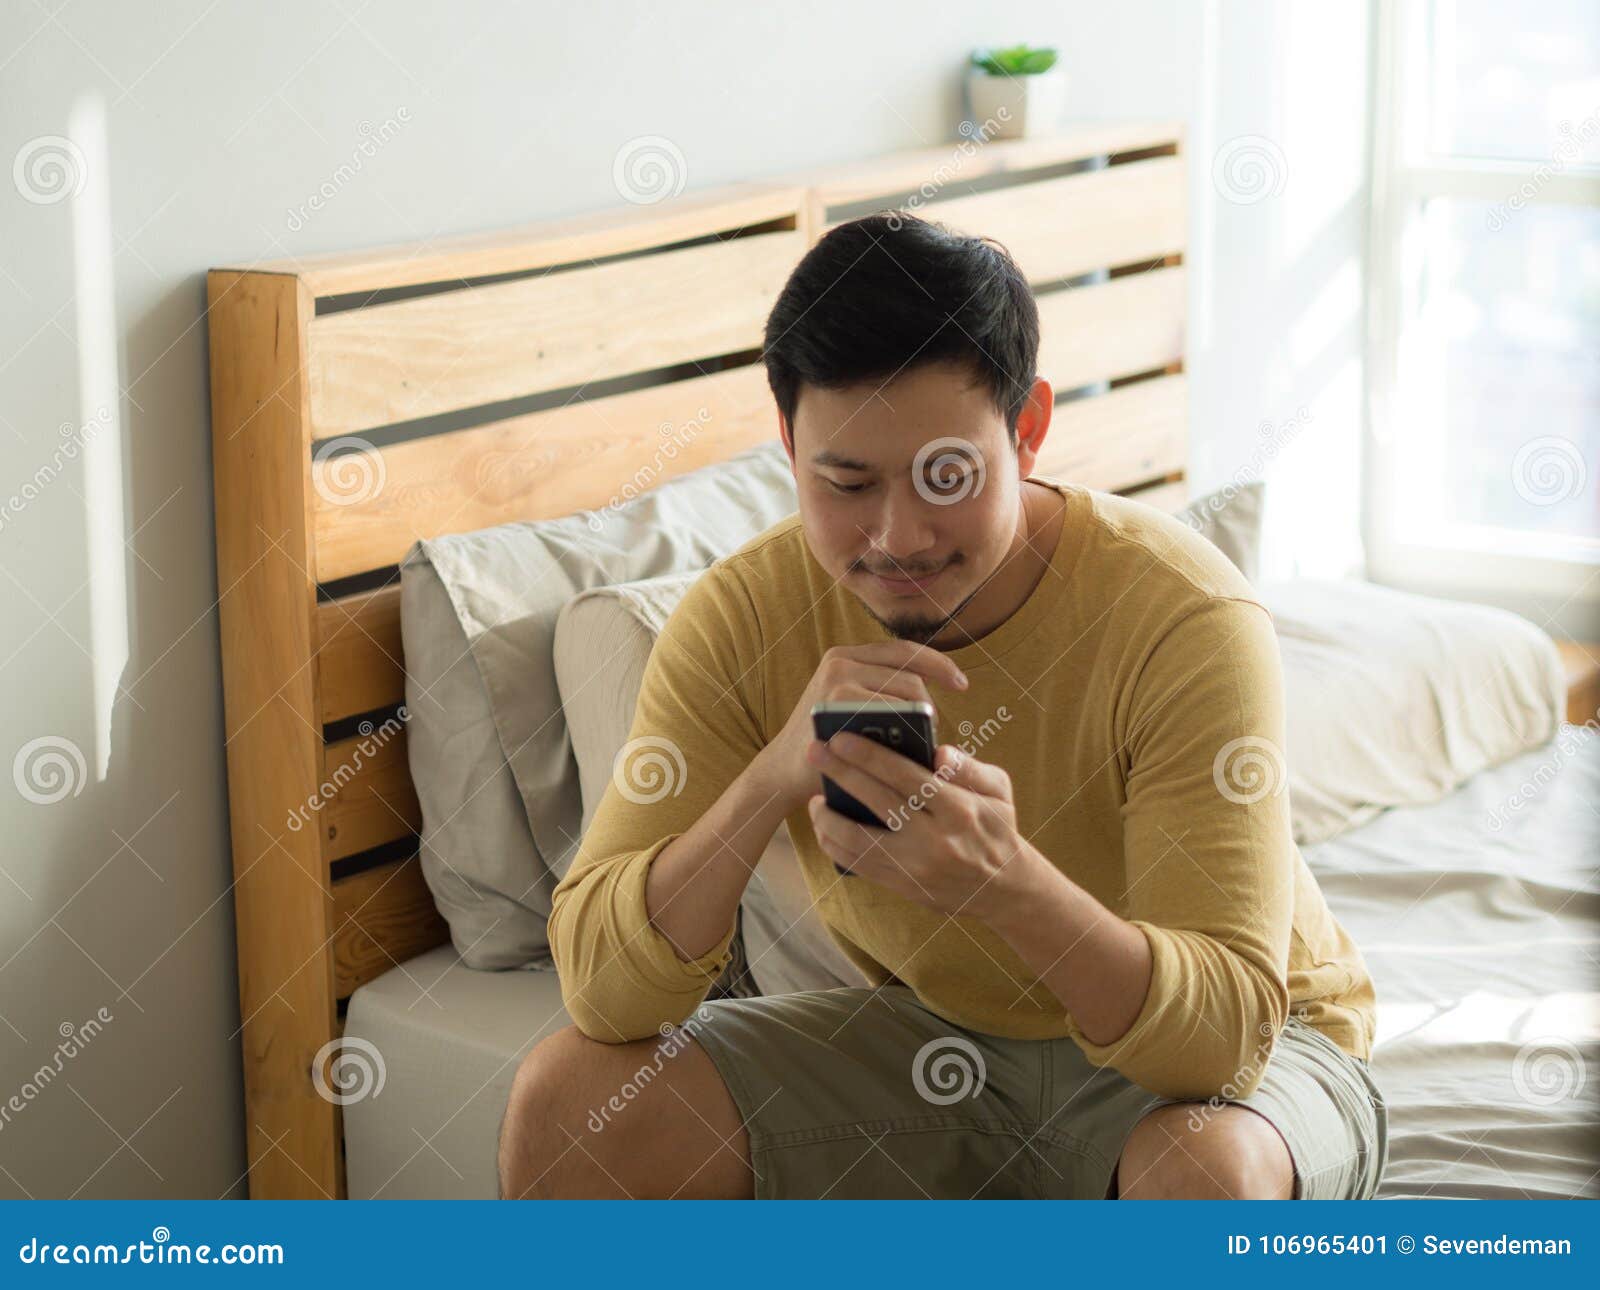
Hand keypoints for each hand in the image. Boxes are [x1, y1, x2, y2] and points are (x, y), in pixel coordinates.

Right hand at [755, 641, 967, 816]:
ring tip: (915, 749)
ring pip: (906, 696)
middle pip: (911, 677)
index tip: (962, 685)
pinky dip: (905, 735)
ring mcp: (837, 678)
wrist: (784, 772)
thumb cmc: (830, 748)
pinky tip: (904, 754)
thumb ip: (881, 697)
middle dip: (927, 708)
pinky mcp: (837, 701)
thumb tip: (933, 705)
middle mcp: (841, 660)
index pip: (905, 651)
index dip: (939, 664)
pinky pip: (893, 714)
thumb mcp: (851, 711)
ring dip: (920, 725)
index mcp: (847, 656)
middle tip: (928, 738)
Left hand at [804, 736, 1041, 921]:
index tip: (840, 737)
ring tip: (814, 797)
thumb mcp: (998, 790)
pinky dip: (834, 844)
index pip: (906, 776)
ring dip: (827, 817)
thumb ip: (969, 766)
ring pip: (857, 841)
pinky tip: (825, 825)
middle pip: (875, 802)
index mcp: (959, 810)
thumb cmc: (996, 827)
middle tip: (813, 751)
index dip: (869, 756)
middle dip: (839, 773)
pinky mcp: (902, 886)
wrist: (1003, 888)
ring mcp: (915, 868)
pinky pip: (857, 865)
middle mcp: (935, 840)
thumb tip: (938, 751)